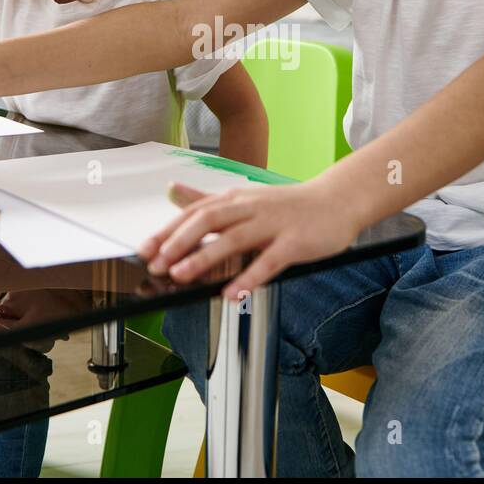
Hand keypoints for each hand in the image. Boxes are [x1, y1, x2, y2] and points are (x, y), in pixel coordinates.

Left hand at [136, 180, 359, 299]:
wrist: (338, 200)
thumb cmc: (288, 205)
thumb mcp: (245, 198)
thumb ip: (207, 198)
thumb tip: (171, 190)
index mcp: (236, 199)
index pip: (195, 212)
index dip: (168, 231)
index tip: (145, 250)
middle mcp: (251, 208)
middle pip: (209, 221)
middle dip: (179, 243)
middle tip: (157, 265)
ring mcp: (273, 224)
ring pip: (234, 239)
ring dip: (205, 258)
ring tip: (182, 276)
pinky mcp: (295, 242)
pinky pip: (269, 261)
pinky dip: (249, 277)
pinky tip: (233, 293)